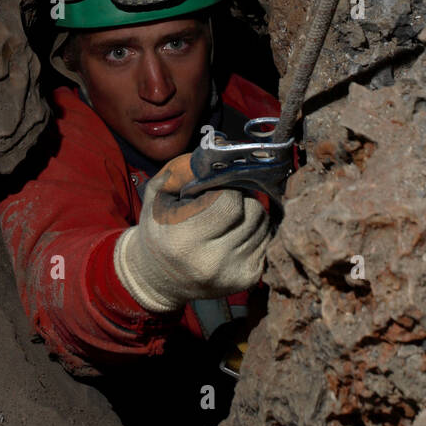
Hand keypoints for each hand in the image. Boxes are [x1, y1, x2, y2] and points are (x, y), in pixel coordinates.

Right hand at [113, 151, 270, 311]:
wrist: (158, 277)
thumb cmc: (159, 227)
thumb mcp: (158, 192)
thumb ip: (185, 167)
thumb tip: (222, 145)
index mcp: (184, 238)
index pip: (230, 201)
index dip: (228, 186)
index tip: (217, 186)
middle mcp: (211, 262)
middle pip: (254, 212)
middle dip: (243, 198)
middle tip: (225, 198)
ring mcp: (232, 274)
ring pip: (264, 225)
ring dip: (251, 214)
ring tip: (227, 217)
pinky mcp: (248, 280)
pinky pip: (267, 242)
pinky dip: (255, 232)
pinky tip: (235, 234)